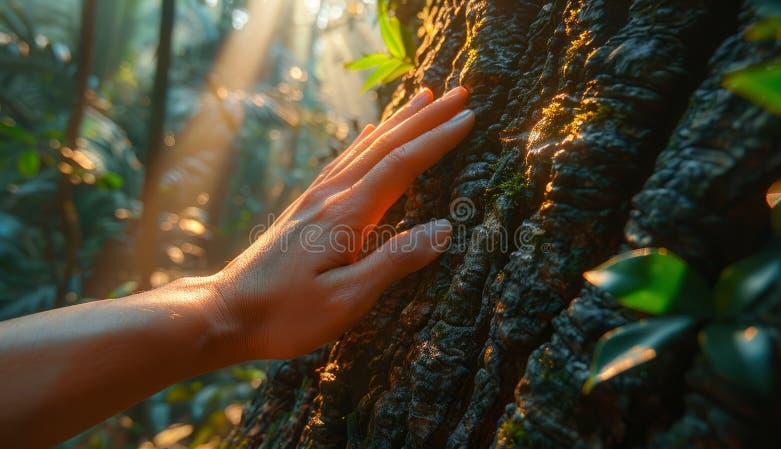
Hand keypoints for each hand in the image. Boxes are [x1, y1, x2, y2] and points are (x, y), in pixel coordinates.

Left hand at [209, 86, 473, 358]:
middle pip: (385, 145)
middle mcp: (331, 197)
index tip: (467, 116)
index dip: (436, 139)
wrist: (226, 312)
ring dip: (397, 121)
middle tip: (458, 92)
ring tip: (422, 98)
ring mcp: (315, 199)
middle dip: (425, 118)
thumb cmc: (286, 314)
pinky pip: (342, 162)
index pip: (401, 165)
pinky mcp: (305, 208)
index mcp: (347, 215)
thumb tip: (444, 229)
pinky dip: (363, 142)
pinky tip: (368, 133)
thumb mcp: (347, 300)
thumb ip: (395, 261)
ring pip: (364, 148)